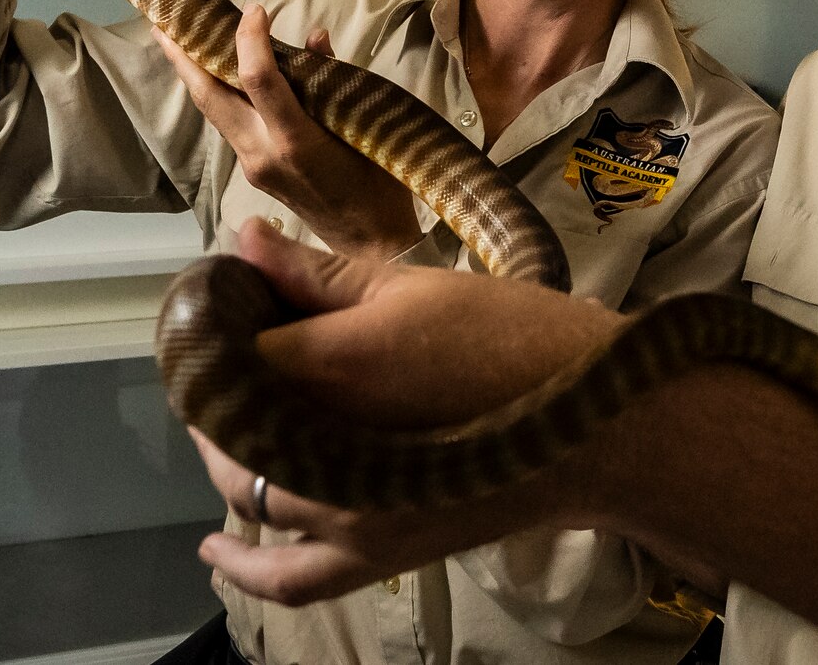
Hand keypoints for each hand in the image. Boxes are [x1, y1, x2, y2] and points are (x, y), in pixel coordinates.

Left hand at [155, 3, 423, 264]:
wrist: (371, 244)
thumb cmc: (380, 186)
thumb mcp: (367, 126)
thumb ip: (334, 80)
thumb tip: (314, 38)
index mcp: (296, 142)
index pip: (259, 80)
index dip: (251, 40)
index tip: (255, 11)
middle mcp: (263, 154)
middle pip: (211, 98)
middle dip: (185, 59)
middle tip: (165, 23)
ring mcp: (254, 166)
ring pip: (214, 113)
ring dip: (195, 77)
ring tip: (179, 43)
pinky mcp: (254, 172)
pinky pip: (230, 126)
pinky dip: (221, 96)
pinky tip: (220, 77)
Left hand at [188, 222, 623, 602]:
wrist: (601, 424)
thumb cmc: (519, 339)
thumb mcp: (419, 286)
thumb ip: (319, 272)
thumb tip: (244, 240)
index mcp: (333, 367)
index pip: (231, 350)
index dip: (222, 323)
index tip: (229, 302)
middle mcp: (326, 449)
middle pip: (226, 425)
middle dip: (223, 389)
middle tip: (242, 349)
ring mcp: (347, 513)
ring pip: (246, 491)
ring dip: (228, 456)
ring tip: (236, 423)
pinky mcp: (374, 553)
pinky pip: (288, 577)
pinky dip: (244, 566)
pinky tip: (217, 548)